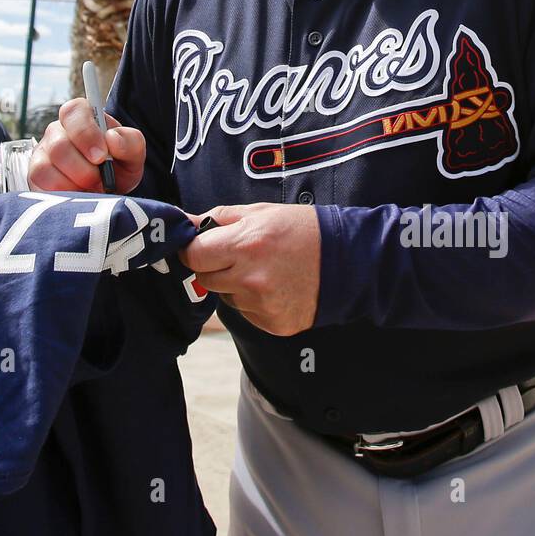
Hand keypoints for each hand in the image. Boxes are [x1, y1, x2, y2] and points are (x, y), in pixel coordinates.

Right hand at [27, 96, 146, 194]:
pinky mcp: (35, 177)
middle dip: (83, 169)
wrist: (107, 193)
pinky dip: (63, 195)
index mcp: (81, 117)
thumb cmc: (118, 167)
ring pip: (46, 167)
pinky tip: (77, 195)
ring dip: (73, 184)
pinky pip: (40, 186)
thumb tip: (112, 138)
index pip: (73, 111)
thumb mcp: (133, 155)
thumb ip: (130, 142)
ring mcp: (42, 154)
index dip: (85, 133)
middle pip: (59, 145)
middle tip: (99, 180)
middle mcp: (57, 131)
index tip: (101, 156)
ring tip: (90, 189)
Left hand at [181, 203, 320, 335]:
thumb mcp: (261, 212)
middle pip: (204, 279)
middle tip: (237, 255)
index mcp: (246, 245)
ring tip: (265, 270)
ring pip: (226, 296)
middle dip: (213, 266)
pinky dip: (254, 302)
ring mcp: (262, 306)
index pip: (194, 256)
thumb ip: (219, 218)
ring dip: (235, 284)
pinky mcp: (273, 324)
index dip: (193, 250)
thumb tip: (185, 223)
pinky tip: (276, 287)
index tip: (201, 246)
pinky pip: (246, 313)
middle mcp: (251, 279)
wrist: (349, 261)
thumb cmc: (303, 230)